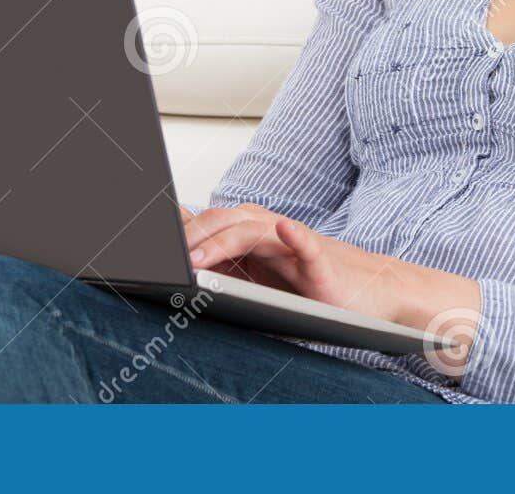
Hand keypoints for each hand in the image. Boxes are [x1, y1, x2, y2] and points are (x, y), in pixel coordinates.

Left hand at [183, 202, 482, 375]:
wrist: (368, 292)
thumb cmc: (310, 286)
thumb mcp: (259, 278)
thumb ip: (224, 266)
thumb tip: (177, 262)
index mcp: (250, 233)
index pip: (207, 223)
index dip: (178, 231)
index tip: (146, 245)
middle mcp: (269, 230)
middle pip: (224, 222)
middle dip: (191, 239)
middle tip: (164, 260)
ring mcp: (294, 241)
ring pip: (254, 230)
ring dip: (223, 241)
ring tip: (197, 259)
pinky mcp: (321, 259)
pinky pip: (306, 243)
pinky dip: (295, 235)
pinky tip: (284, 228)